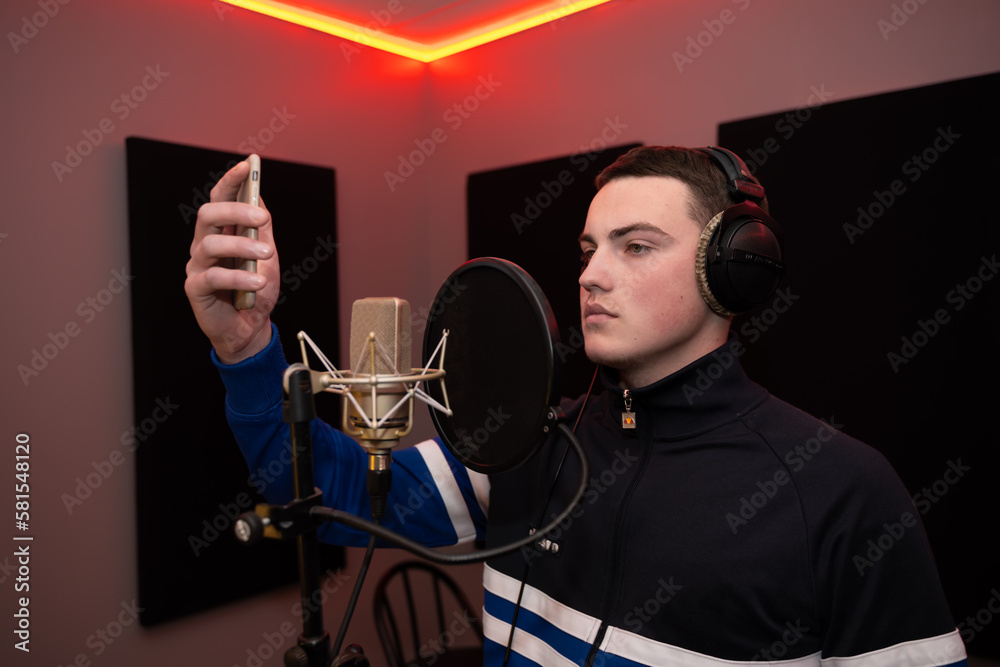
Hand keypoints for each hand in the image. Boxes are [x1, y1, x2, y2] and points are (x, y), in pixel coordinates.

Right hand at [184, 156, 278, 363]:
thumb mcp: (267, 257)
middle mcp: (204, 245)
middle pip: (209, 214)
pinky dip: (238, 278)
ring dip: (242, 247)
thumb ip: (262, 230)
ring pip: (211, 244)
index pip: (219, 198)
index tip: (247, 165)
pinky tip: (258, 283)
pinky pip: (213, 277)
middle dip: (236, 211)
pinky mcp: (195, 289)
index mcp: (221, 232)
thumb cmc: (256, 291)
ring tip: (266, 257)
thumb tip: (259, 198)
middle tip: (262, 218)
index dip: (230, 181)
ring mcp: (197, 266)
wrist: (251, 328)